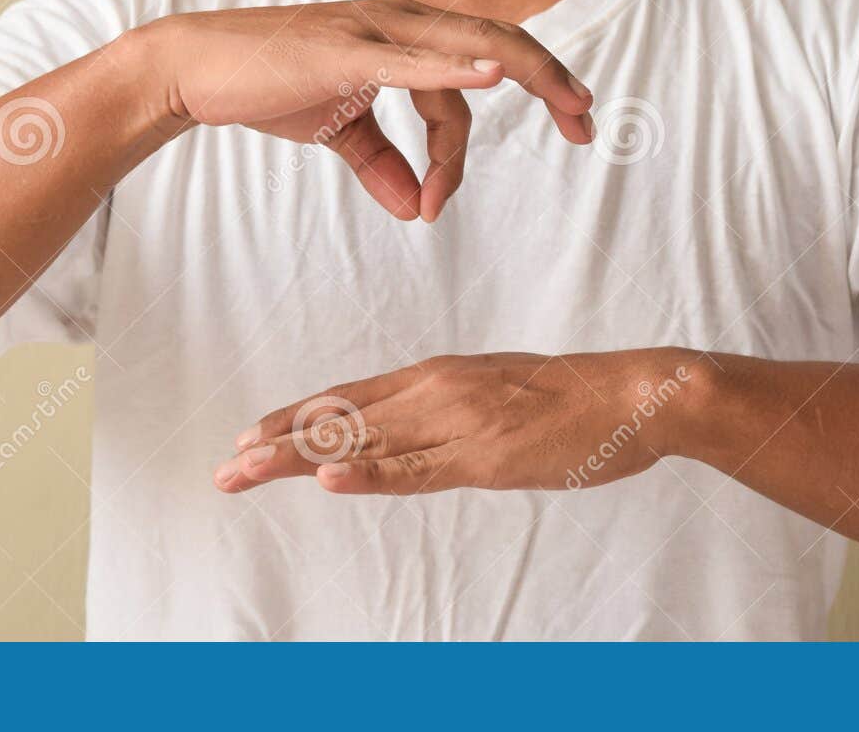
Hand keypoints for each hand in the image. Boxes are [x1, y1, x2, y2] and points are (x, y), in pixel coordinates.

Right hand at [142, 0, 595, 221]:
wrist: (197, 68)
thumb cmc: (268, 84)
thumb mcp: (338, 130)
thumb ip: (381, 164)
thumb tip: (411, 206)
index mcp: (402, 39)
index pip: (470, 78)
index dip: (506, 116)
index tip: (531, 151)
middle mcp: (398, 23)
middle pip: (496, 41)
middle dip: (552, 79)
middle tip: (590, 119)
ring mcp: (372, 30)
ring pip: (469, 45)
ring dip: (527, 72)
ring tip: (570, 105)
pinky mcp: (344, 49)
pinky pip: (410, 58)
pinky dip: (457, 65)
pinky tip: (496, 73)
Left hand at [214, 349, 699, 495]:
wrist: (632, 393)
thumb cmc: (570, 398)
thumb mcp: (494, 397)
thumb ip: (448, 412)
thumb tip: (408, 434)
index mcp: (438, 376)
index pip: (350, 399)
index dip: (297, 418)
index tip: (251, 436)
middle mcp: (436, 391)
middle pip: (343, 420)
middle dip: (279, 444)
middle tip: (227, 466)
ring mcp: (457, 421)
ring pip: (365, 443)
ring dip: (301, 459)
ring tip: (248, 470)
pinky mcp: (485, 455)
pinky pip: (417, 470)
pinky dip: (371, 475)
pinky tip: (329, 481)